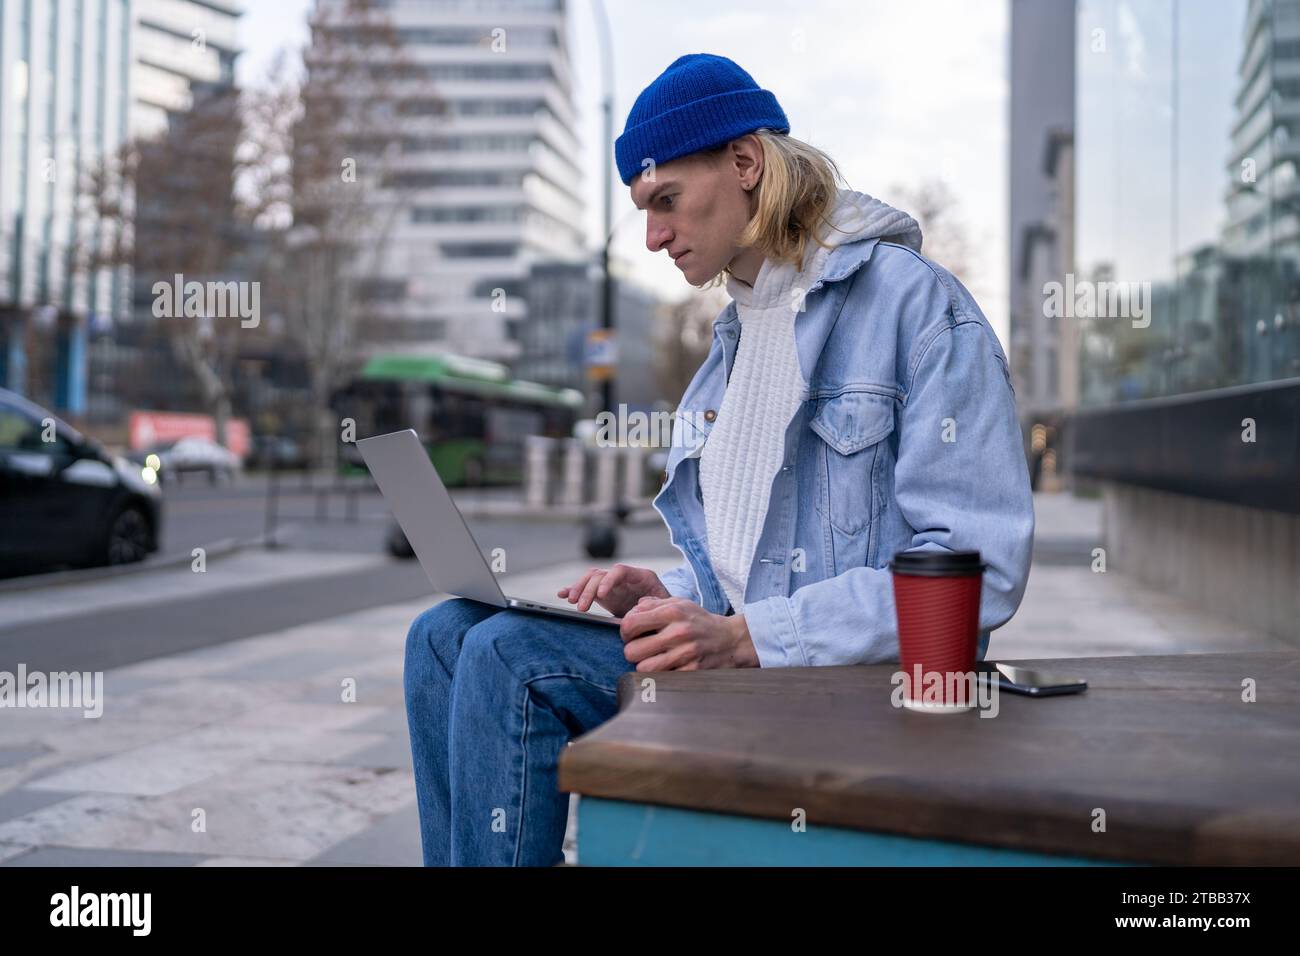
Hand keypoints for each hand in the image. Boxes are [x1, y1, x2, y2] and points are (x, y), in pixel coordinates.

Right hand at [556, 563, 669, 617]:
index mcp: (642, 577)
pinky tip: (561, 594)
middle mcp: (625, 577)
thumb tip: (637, 610)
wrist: (667, 616)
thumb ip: (651, 607)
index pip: (620, 571)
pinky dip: (574, 589)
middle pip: (601, 574)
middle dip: (588, 589)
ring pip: (591, 579)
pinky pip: (587, 588)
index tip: (602, 595)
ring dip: (579, 588)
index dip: (609, 580)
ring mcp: (613, 584)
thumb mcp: (663, 610)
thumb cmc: (667, 613)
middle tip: (580, 607)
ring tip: (571, 603)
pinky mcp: (605, 594)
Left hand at [618, 596, 758, 670]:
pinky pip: (661, 678)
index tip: (631, 634)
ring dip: (644, 665)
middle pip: (632, 651)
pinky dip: (659, 675)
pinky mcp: (691, 671)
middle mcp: (677, 633)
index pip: (630, 624)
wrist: (731, 640)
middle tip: (640, 648)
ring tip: (651, 659)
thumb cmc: (700, 621)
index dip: (625, 631)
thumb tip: (633, 610)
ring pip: (643, 669)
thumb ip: (654, 604)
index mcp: (672, 612)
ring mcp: (685, 654)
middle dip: (632, 650)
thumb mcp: (680, 604)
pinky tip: (666, 666)